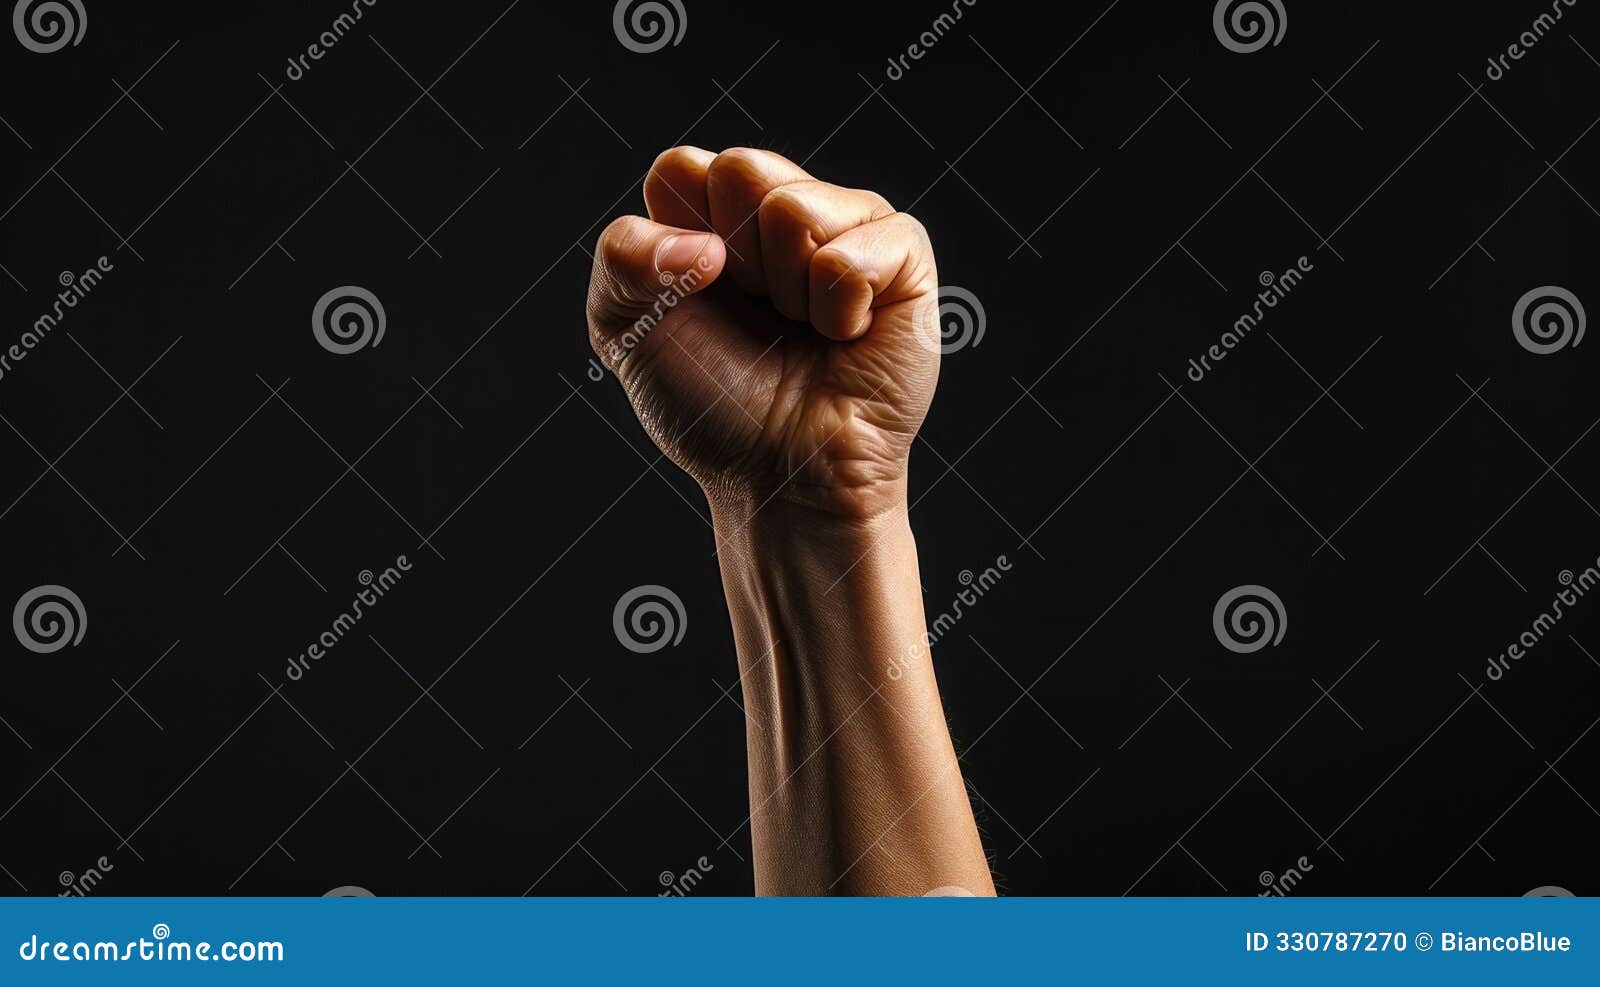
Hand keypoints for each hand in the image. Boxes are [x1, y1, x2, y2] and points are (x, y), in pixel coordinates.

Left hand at [586, 146, 940, 520]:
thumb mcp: (624, 329)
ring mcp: (847, 224)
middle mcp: (782, 206)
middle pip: (739, 170)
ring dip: (785, 290)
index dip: (677, 240)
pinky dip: (838, 310)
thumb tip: (707, 243)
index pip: (680, 169)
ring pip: (793, 207)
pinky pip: (853, 251)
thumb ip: (622, 256)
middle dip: (734, 259)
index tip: (696, 296)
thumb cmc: (711, 405)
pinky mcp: (903, 254)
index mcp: (714, 213)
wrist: (780, 475)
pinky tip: (846, 336)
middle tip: (756, 311)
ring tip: (802, 328)